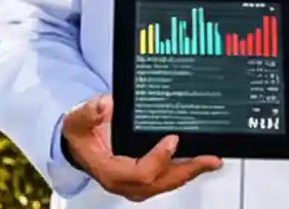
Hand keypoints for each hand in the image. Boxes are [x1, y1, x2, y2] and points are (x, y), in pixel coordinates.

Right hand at [60, 94, 222, 200]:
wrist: (80, 144)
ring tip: (211, 161)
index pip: (141, 173)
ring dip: (191, 172)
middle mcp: (125, 183)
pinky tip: (199, 162)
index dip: (159, 158)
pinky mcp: (144, 180)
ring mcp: (136, 184)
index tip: (172, 139)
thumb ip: (89, 112)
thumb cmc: (80, 135)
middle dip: (187, 170)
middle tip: (208, 159)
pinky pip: (168, 179)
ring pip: (167, 183)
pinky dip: (185, 170)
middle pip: (161, 182)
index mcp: (110, 172)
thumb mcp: (77, 119)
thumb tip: (105, 104)